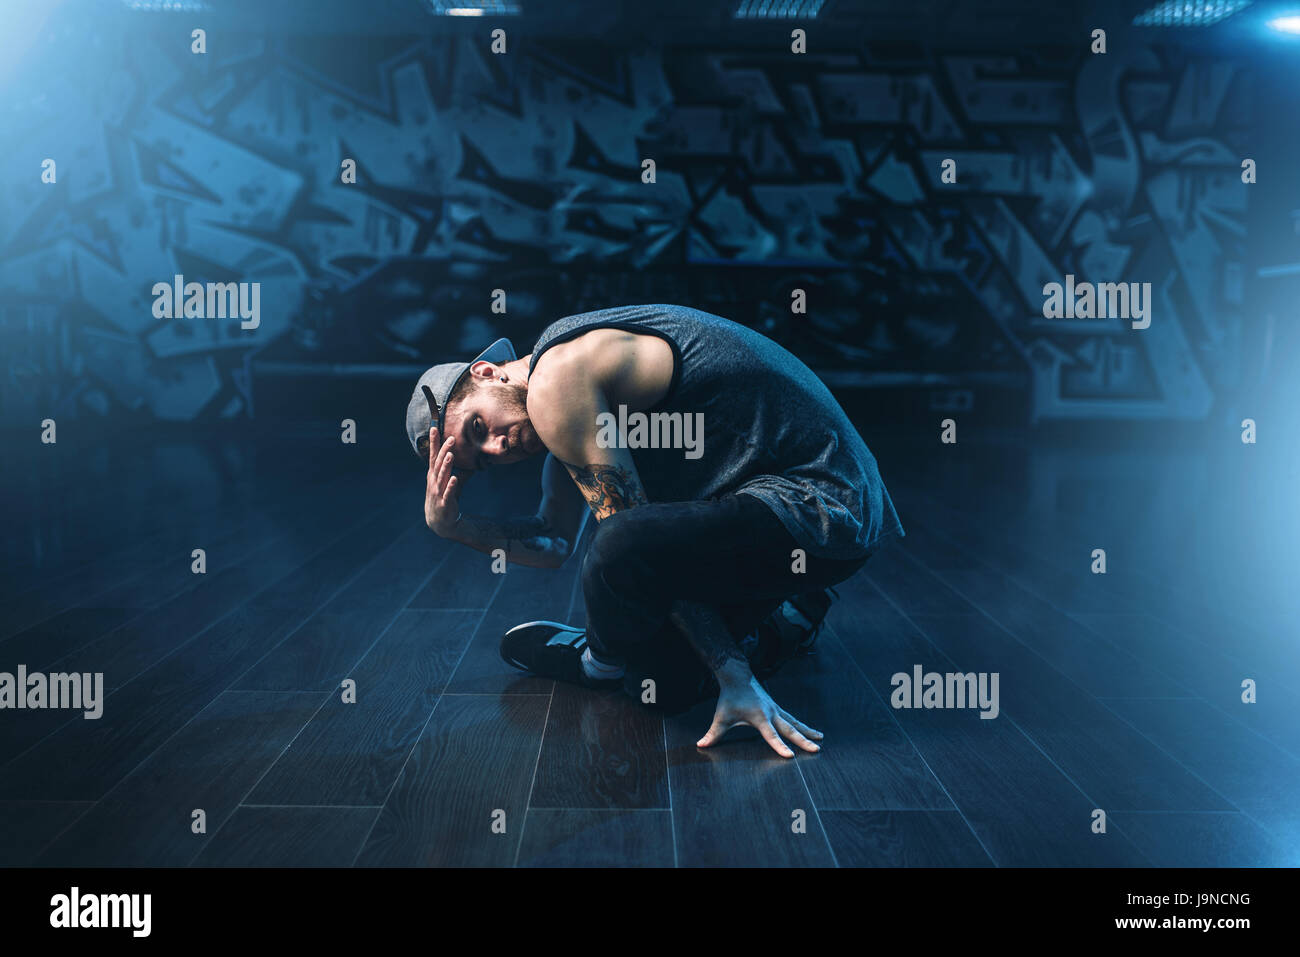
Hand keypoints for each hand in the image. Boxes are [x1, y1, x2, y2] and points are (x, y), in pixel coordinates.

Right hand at [424, 426, 469, 536]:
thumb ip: (462, 473)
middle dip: (444, 450)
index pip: (433, 456)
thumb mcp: (451, 484)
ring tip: (450, 454)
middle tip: (451, 438)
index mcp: (434, 475)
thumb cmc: (444, 499)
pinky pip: (448, 493)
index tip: (434, 428)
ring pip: (442, 476)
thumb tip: (474, 464)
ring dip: (446, 465)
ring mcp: (438, 492)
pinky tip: (454, 478)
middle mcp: (434, 481)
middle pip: (439, 463)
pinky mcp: (444, 503)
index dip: (434, 442)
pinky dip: (451, 485)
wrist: (439, 522)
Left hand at [696, 672, 823, 758]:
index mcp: (759, 717)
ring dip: (808, 731)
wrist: (738, 676)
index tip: (790, 755)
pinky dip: (802, 724)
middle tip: (816, 749)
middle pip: (790, 729)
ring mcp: (776, 709)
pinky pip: (792, 718)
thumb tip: (701, 745)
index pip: (771, 735)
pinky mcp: (777, 707)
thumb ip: (713, 733)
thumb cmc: (730, 697)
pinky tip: (810, 730)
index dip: (779, 746)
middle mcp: (771, 713)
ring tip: (821, 739)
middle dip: (803, 740)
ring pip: (795, 722)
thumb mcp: (721, 717)